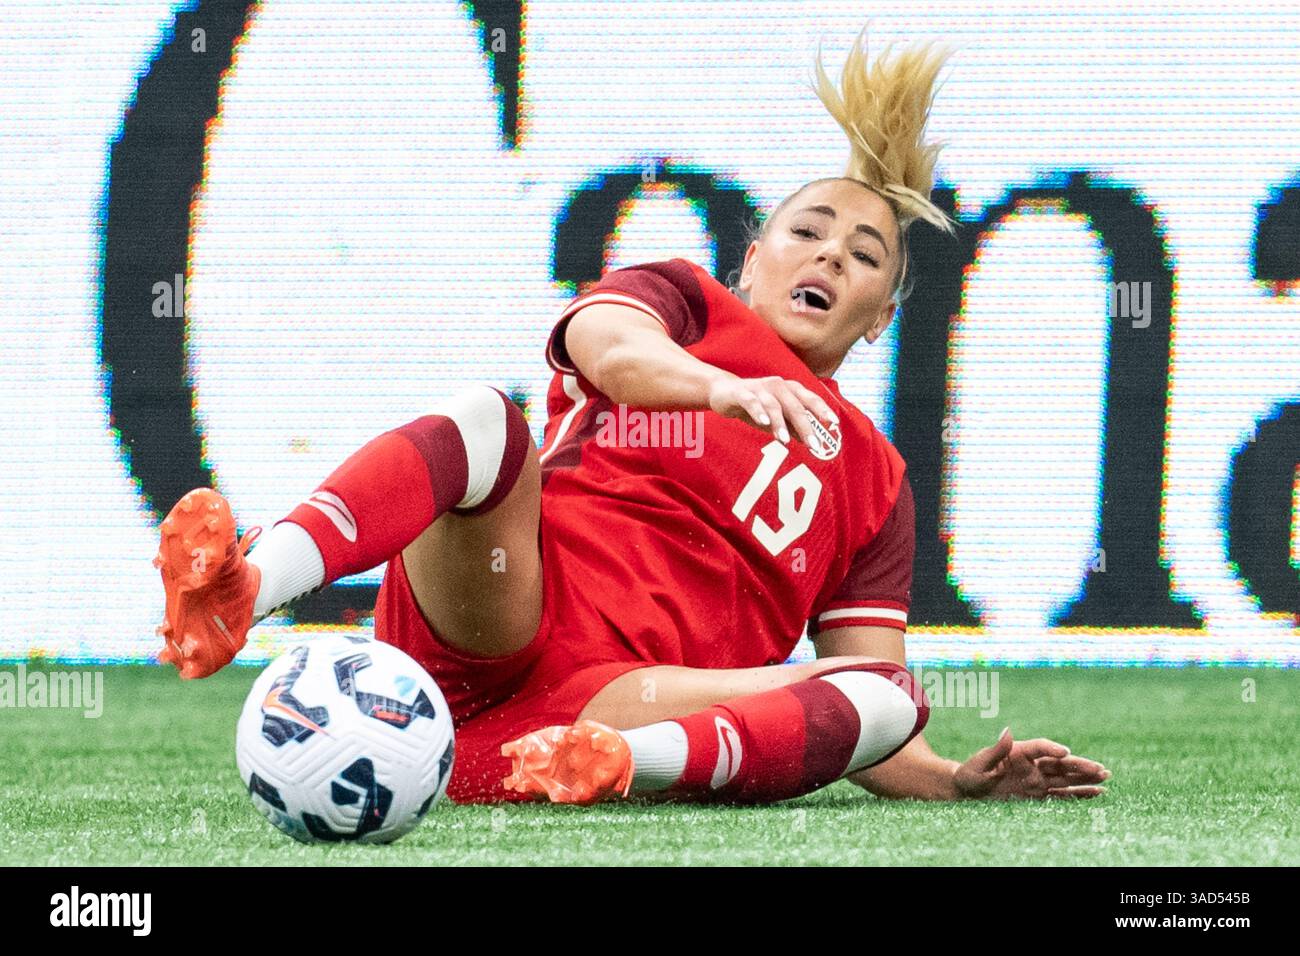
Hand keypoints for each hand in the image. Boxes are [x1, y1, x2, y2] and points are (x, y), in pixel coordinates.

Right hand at [707, 375, 837, 445]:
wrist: (723, 392)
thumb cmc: (755, 405)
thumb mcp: (776, 418)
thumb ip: (791, 427)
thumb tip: (809, 441)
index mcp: (790, 390)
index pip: (810, 399)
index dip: (822, 410)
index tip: (834, 424)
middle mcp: (778, 386)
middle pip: (795, 406)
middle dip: (805, 426)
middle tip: (813, 444)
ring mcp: (760, 388)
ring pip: (774, 405)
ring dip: (780, 423)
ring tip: (785, 440)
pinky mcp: (742, 392)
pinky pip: (751, 401)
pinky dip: (758, 411)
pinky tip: (762, 423)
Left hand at [952, 727, 1109, 799]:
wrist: (968, 791)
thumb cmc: (970, 775)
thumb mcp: (979, 764)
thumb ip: (996, 750)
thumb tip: (1007, 730)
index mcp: (1018, 752)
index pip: (1039, 747)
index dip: (1052, 748)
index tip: (1064, 752)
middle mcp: (1032, 765)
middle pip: (1059, 763)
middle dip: (1079, 765)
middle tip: (1099, 768)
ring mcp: (1037, 780)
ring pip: (1066, 778)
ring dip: (1085, 777)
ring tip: (1106, 776)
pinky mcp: (1038, 794)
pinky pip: (1062, 794)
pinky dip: (1079, 793)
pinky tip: (1097, 792)